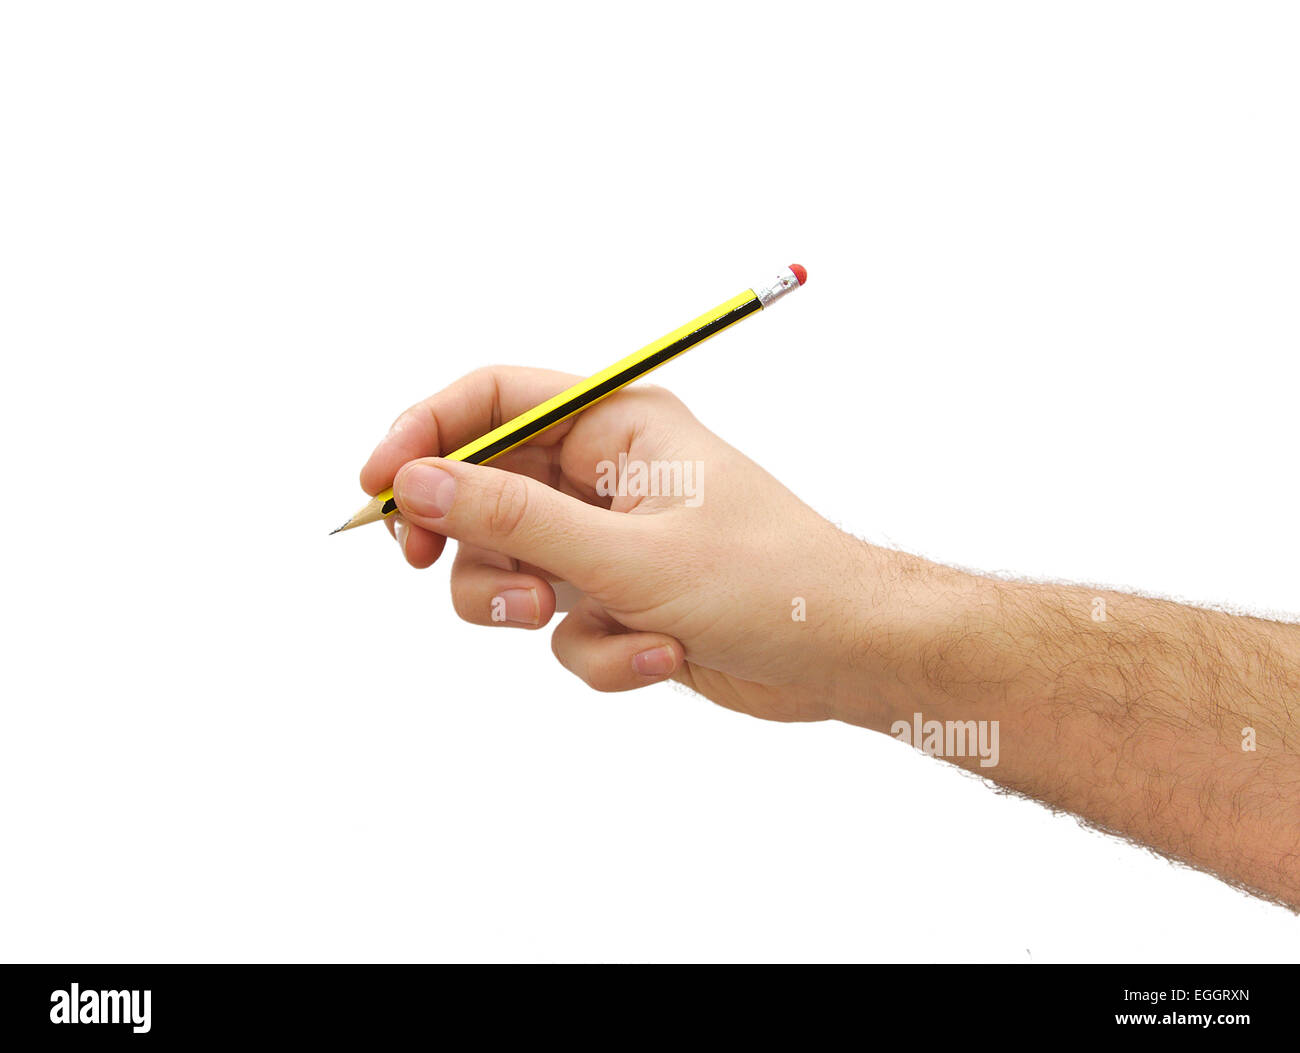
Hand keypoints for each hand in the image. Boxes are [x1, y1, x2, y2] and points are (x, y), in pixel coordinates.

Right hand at [360, 366, 885, 721]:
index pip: (497, 399)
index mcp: (618, 426)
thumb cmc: (767, 582)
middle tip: (420, 562)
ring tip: (565, 619)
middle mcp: (606, 475)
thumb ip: (515, 518)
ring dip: (524, 602)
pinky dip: (597, 650)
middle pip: (484, 485)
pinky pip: (562, 625)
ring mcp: (608, 540)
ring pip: (510, 563)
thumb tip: (417, 480)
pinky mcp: (619, 600)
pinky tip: (658, 652)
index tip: (377, 483)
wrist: (845, 658)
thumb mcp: (627, 553)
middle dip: (462, 534)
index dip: (426, 431)